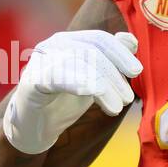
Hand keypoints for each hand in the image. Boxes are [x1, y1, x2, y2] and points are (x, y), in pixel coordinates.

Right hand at [3, 30, 141, 154]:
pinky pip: (58, 77)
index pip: (99, 39)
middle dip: (114, 74)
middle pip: (91, 51)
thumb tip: (131, 40)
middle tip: (127, 98)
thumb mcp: (93, 80)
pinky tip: (97, 96)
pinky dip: (82, 84)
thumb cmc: (62, 103)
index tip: (136, 71)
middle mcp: (52, 46)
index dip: (120, 53)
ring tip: (117, 107)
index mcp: (68, 41)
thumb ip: (110, 61)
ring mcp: (40, 62)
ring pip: (78, 63)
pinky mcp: (31, 81)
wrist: (33, 128)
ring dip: (104, 85)